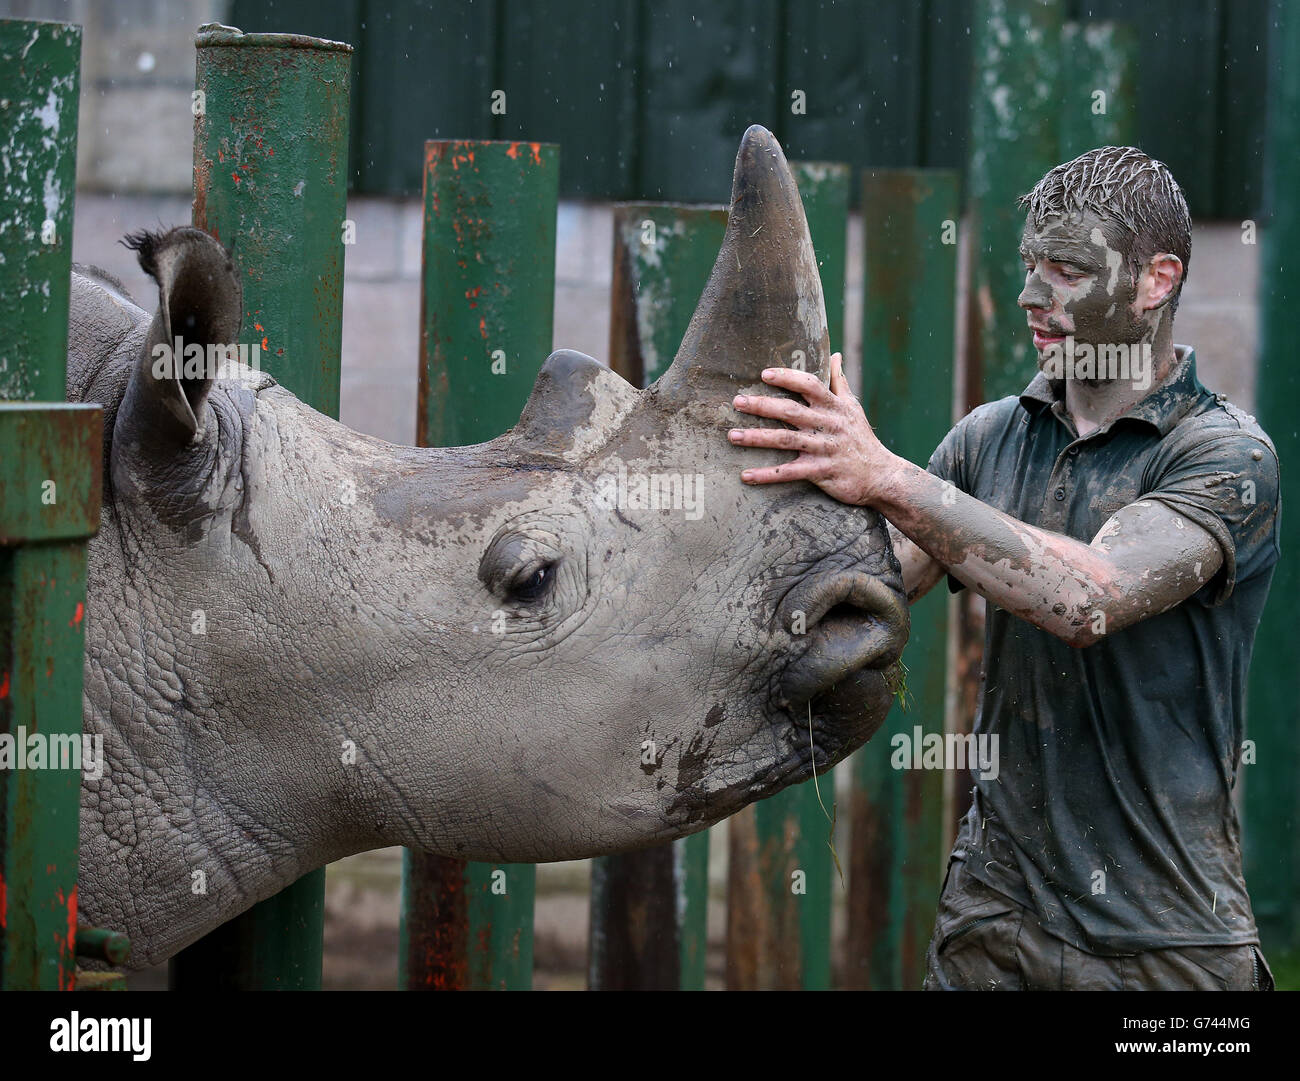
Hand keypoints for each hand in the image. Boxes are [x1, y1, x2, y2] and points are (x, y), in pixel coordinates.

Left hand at [728, 352, 894, 505]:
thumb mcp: (853, 407)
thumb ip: (840, 381)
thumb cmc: (861, 438)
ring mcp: (824, 449)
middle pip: (791, 411)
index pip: (809, 385)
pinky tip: (745, 475)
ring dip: (757, 438)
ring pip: (786, 441)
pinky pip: (790, 473)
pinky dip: (767, 475)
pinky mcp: (820, 472)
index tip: (764, 374)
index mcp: (834, 407)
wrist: (881, 475)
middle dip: (762, 406)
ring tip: (732, 436)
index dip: (787, 378)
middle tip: (737, 401)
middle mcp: (828, 425)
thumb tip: (835, 354)